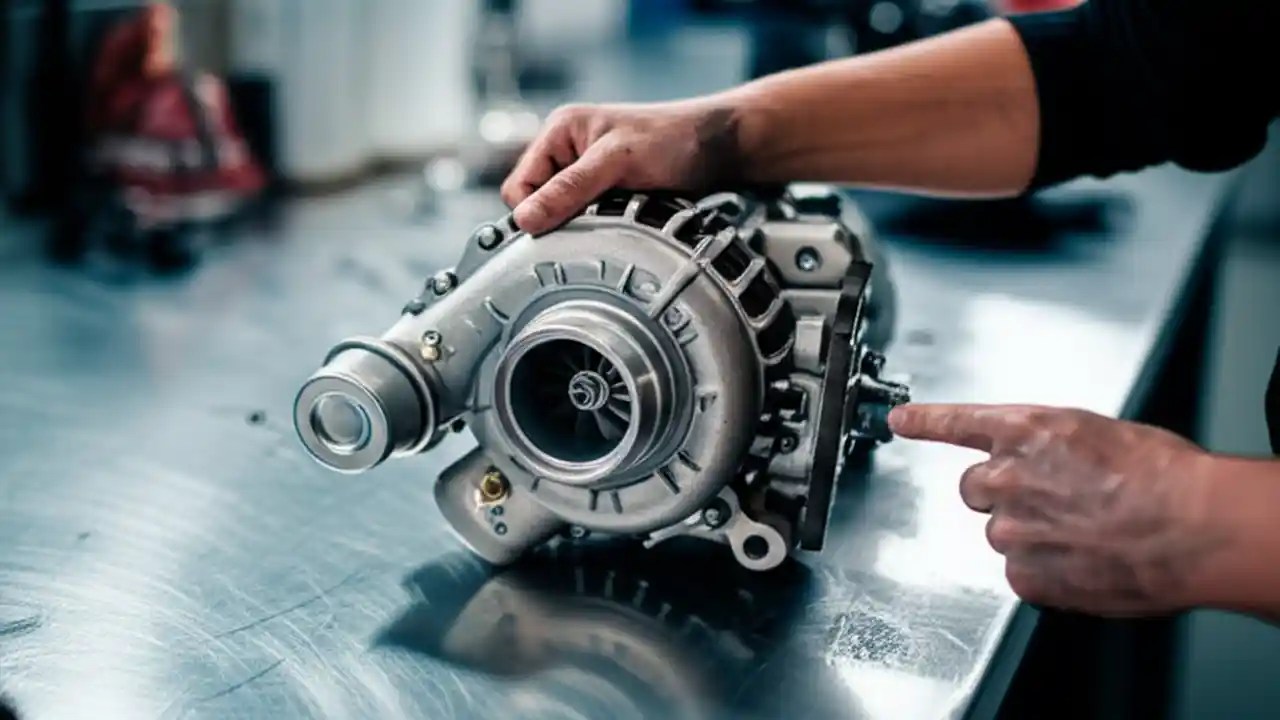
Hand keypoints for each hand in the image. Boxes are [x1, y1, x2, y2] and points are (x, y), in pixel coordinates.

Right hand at [501, 100, 743, 234]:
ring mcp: (588, 174)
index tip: (562, 226)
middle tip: (597, 219)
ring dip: (583, 225)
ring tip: (616, 216)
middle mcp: (568, 151)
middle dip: (560, 219)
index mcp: (560, 132)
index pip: (518, 186)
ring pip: (563, 216)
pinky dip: (601, 227)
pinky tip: (623, 221)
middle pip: (538, 205)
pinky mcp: (608, 193)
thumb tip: (525, 220)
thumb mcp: (617, 163)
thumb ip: (570, 190)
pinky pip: (587, 221)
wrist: (722, 146)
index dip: (534, 211)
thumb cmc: (675, 139)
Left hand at [889, 404, 1224, 615]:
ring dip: (1030, 534)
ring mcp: (1011, 528)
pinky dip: (1046, 572)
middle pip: (975, 489)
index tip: (901, 421)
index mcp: (1026, 431)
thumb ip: (1054, 449)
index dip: (925, 422)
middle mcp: (1007, 477)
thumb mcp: (1101, 434)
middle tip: (1051, 502)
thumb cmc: (1166, 478)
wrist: (1194, 526)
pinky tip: (1082, 562)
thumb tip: (1048, 465)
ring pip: (1000, 533)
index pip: (957, 424)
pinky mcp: (1024, 575)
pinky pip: (1020, 573)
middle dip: (1003, 495)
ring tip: (1082, 533)